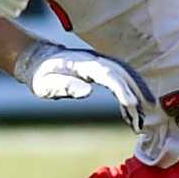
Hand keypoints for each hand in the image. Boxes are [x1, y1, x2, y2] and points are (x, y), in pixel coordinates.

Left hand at [13, 42, 156, 134]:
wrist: (37, 58)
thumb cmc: (40, 74)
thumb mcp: (46, 84)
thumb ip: (66, 86)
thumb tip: (88, 91)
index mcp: (83, 64)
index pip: (109, 75)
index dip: (123, 89)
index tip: (133, 105)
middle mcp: (94, 60)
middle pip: (122, 75)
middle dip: (136, 95)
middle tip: (142, 119)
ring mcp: (98, 63)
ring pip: (124, 77)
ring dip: (136, 94)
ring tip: (141, 118)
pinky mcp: (99, 69)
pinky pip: (119, 79)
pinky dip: (128, 93)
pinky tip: (131, 111)